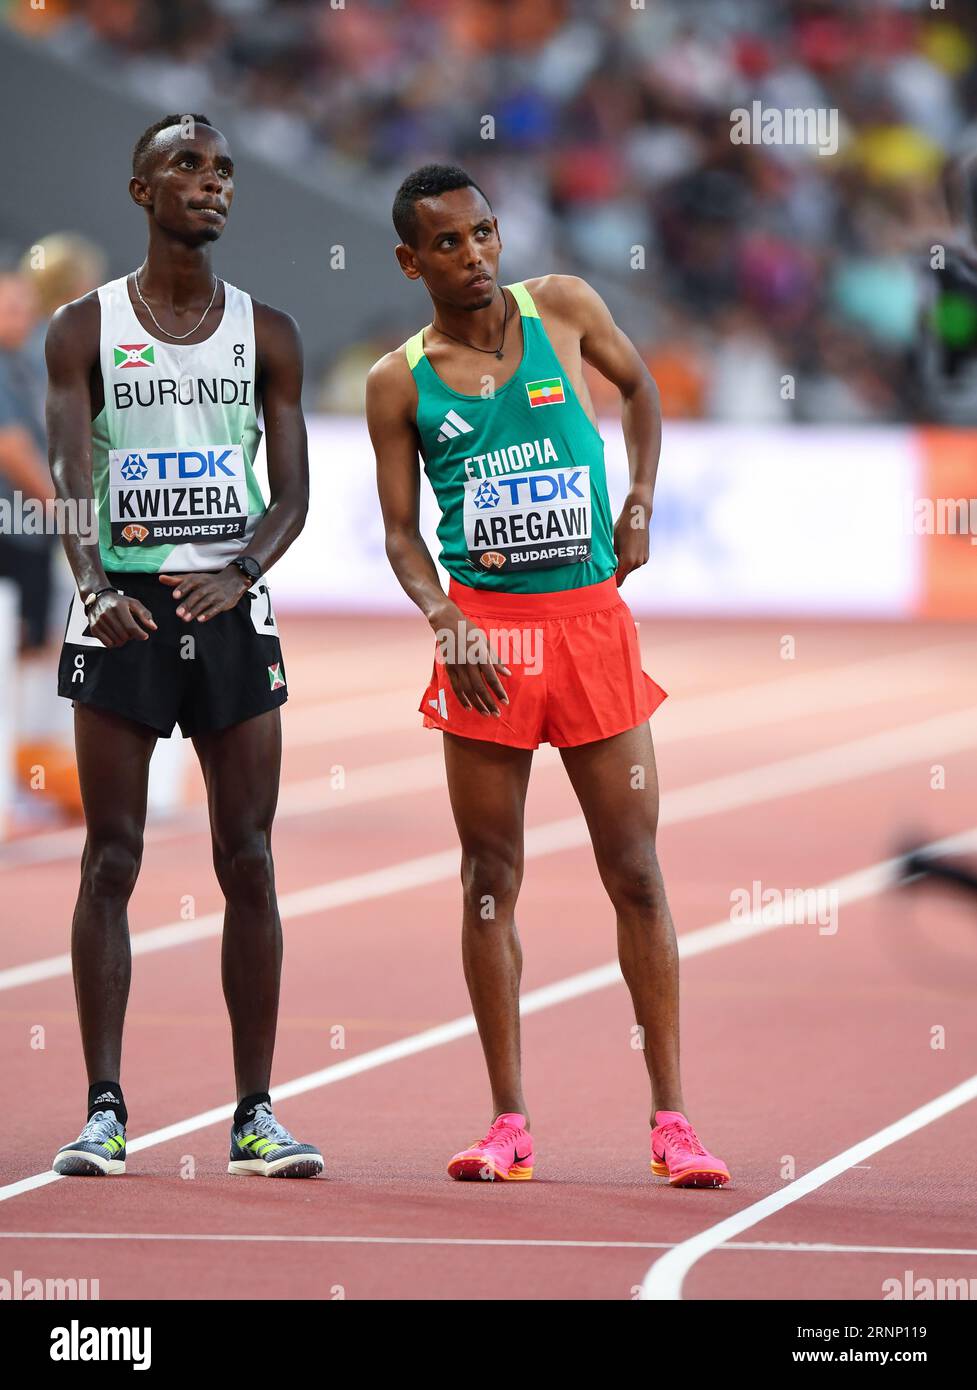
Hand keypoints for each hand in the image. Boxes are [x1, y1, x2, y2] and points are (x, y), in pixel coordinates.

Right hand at [88, 591, 156, 646]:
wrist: (98, 598)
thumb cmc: (118, 602)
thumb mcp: (133, 603)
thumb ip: (145, 614)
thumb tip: (154, 627)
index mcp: (119, 607)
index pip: (131, 627)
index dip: (140, 634)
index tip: (144, 636)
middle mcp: (107, 614)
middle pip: (125, 636)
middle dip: (131, 636)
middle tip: (130, 630)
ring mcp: (99, 622)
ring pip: (117, 642)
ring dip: (123, 640)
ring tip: (122, 631)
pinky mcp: (94, 629)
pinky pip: (108, 644)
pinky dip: (114, 643)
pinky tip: (115, 635)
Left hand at [158, 568, 247, 621]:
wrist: (233, 581)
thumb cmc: (208, 581)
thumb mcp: (193, 578)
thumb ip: (177, 580)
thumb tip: (160, 578)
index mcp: (200, 579)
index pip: (190, 582)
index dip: (182, 588)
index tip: (174, 596)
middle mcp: (208, 586)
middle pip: (197, 594)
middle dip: (188, 604)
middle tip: (178, 613)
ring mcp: (217, 594)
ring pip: (205, 602)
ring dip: (195, 611)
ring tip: (185, 619)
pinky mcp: (224, 602)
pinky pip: (216, 608)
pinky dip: (208, 614)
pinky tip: (200, 619)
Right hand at [431, 601, 510, 716]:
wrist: (447, 623)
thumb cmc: (470, 631)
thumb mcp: (485, 641)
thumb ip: (495, 658)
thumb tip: (507, 673)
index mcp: (479, 655)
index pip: (491, 678)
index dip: (498, 691)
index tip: (505, 702)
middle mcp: (468, 662)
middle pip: (479, 688)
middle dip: (489, 702)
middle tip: (497, 714)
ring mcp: (457, 667)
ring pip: (467, 691)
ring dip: (477, 704)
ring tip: (486, 714)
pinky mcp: (449, 669)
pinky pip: (456, 688)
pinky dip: (463, 699)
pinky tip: (470, 707)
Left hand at [613, 491, 650, 586]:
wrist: (638, 515)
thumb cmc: (622, 527)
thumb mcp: (612, 544)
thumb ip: (610, 559)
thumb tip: (607, 570)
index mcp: (628, 561)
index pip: (618, 580)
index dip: (610, 582)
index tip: (603, 581)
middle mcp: (637, 563)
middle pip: (623, 574)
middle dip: (616, 571)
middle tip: (607, 562)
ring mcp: (643, 560)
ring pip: (629, 569)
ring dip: (622, 564)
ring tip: (618, 550)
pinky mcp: (646, 556)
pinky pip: (634, 563)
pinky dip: (629, 560)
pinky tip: (626, 548)